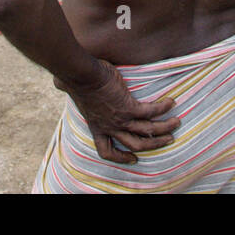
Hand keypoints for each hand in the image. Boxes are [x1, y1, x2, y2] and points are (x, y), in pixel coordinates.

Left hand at [57, 60, 180, 163]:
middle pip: (135, 145)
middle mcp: (109, 127)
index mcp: (97, 126)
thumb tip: (58, 81)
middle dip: (153, 144)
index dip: (120, 158)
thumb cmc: (77, 79)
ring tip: (176, 123)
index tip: (133, 159)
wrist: (81, 75)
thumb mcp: (72, 90)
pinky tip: (170, 103)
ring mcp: (119, 119)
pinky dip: (162, 109)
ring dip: (163, 129)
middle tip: (167, 140)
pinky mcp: (128, 107)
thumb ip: (67, 89)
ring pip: (146, 132)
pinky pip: (150, 112)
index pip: (106, 151)